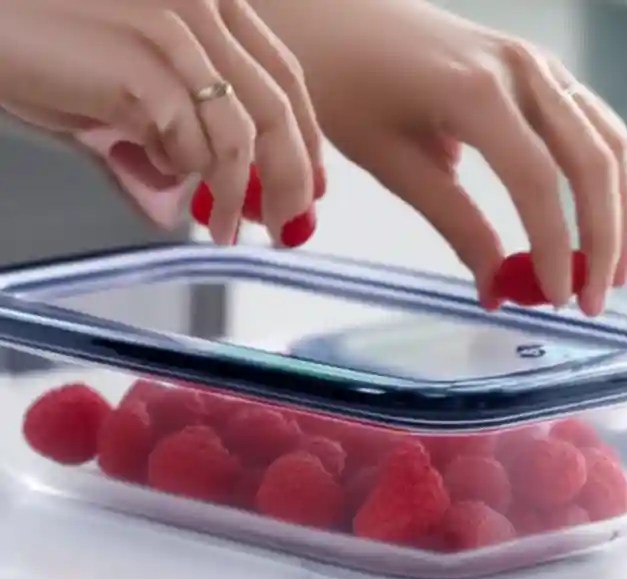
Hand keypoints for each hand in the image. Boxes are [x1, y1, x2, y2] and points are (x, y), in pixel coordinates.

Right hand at [0, 0, 323, 245]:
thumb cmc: (36, 40)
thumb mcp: (126, 75)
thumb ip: (175, 121)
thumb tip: (198, 187)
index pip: (283, 75)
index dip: (305, 136)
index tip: (311, 183)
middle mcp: (200, 6)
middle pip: (276, 109)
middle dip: (292, 177)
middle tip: (289, 222)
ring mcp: (173, 34)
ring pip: (237, 138)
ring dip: (239, 196)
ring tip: (229, 229)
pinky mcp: (139, 72)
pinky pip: (187, 147)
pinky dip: (179, 173)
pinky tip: (155, 175)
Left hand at [253, 0, 626, 314]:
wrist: (331, 9)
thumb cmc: (344, 75)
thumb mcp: (390, 160)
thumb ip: (455, 224)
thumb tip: (497, 289)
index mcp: (475, 91)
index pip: (539, 183)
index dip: (556, 249)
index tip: (557, 300)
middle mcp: (521, 69)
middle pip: (592, 162)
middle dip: (604, 240)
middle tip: (594, 301)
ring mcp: (538, 62)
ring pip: (608, 142)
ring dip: (619, 212)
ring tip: (611, 272)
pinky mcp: (541, 66)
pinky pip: (595, 124)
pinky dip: (605, 178)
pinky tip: (600, 221)